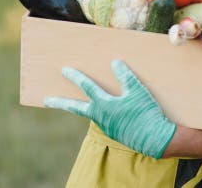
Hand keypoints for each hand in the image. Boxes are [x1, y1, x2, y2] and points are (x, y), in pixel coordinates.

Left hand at [44, 60, 176, 158]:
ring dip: (82, 106)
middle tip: (46, 100)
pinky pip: (103, 118)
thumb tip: (115, 62)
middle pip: (75, 107)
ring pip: (90, 113)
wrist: (155, 139)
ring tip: (78, 101)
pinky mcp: (114, 132)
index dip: (75, 76)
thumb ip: (125, 77)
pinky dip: (99, 112)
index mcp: (104, 105)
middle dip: (60, 102)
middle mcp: (100, 117)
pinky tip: (107, 108)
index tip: (64, 70)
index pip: (87, 87)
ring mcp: (106, 126)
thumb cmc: (146, 114)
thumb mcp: (138, 91)